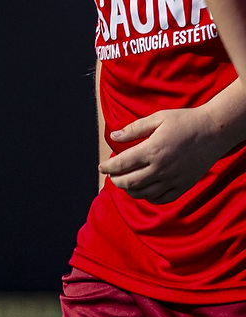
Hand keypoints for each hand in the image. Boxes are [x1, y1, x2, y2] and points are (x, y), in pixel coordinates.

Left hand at [102, 106, 234, 202]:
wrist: (215, 131)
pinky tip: (144, 190)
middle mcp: (161, 168)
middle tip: (111, 176)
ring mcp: (174, 179)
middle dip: (116, 180)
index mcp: (152, 150)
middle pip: (130, 182)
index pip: (121, 164)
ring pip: (144, 193)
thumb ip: (133, 129)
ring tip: (125, 183)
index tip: (101, 167)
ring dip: (130, 190)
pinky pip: (163, 198)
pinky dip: (149, 197)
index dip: (107, 167)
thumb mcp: (157, 118)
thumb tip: (113, 137)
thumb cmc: (185, 121)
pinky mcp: (185, 185)